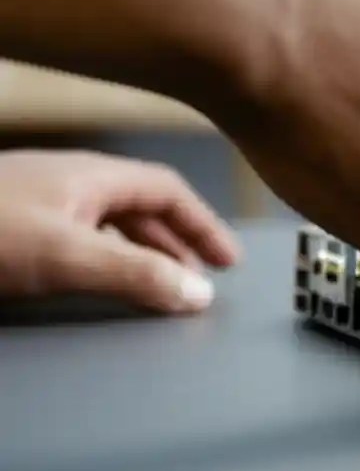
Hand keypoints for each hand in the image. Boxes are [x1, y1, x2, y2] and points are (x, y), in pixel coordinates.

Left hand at [0, 151, 239, 312]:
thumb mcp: (66, 255)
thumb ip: (134, 273)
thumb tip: (197, 293)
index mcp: (92, 176)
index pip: (169, 191)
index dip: (204, 225)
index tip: (227, 261)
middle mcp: (70, 184)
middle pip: (142, 209)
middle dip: (176, 246)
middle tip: (197, 283)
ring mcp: (39, 204)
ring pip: (109, 226)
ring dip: (140, 256)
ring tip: (157, 288)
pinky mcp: (14, 229)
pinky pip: (79, 240)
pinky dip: (105, 262)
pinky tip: (97, 283)